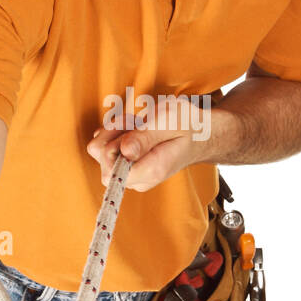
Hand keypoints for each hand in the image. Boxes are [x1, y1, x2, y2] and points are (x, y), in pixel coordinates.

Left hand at [86, 98, 212, 193]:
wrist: (199, 134)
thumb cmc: (187, 125)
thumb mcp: (170, 121)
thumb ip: (146, 137)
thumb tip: (123, 151)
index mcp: (151, 171)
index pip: (111, 170)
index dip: (113, 144)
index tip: (132, 126)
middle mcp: (139, 178)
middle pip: (102, 160)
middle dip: (112, 134)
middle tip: (136, 121)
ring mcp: (132, 173)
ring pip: (100, 153)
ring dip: (113, 131)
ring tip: (137, 123)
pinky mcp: (126, 166)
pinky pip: (105, 149)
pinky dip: (115, 133)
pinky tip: (134, 128)